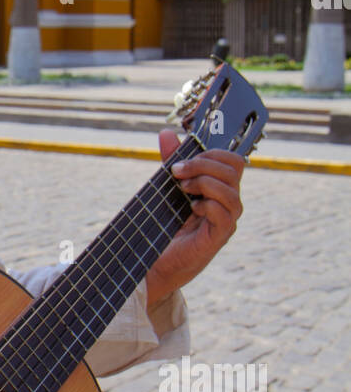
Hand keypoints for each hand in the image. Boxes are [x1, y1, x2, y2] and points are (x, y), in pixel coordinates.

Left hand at [145, 128, 244, 307]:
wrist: (157, 259)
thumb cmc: (167, 223)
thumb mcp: (169, 185)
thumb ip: (172, 159)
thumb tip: (167, 132)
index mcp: (221, 186)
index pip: (233, 160)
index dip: (211, 152)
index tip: (182, 159)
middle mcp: (229, 201)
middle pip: (234, 169)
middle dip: (203, 164)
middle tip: (176, 172)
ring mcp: (228, 219)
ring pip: (231, 190)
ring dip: (203, 183)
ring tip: (182, 189)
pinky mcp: (220, 236)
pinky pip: (224, 213)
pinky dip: (206, 205)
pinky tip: (191, 208)